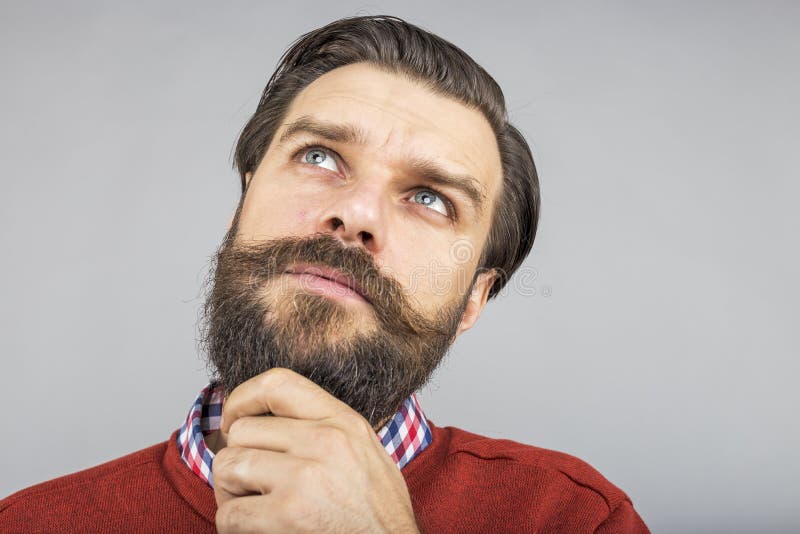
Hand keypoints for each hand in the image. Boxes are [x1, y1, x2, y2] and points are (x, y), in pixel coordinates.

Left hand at [212, 368, 420, 532]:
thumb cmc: (378, 513)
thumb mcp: (363, 451)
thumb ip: (323, 427)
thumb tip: (267, 417)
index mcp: (344, 421)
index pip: (277, 383)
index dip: (242, 399)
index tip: (235, 421)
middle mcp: (326, 441)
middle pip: (242, 431)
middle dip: (237, 459)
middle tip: (251, 483)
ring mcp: (306, 477)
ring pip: (228, 467)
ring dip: (231, 492)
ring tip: (252, 506)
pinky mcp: (289, 514)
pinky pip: (229, 512)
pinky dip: (234, 526)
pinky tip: (257, 530)